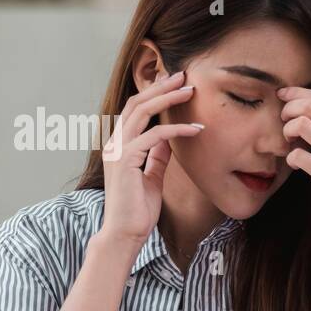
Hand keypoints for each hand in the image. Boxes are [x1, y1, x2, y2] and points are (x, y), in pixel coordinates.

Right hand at [99, 70, 204, 246]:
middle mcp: (114, 144)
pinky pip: (154, 136)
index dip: (153, 93)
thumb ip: (157, 156)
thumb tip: (169, 139)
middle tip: (184, 76)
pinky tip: (196, 129)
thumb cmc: (137, 210)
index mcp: (118, 146)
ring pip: (141, 112)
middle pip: (136, 103)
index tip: (174, 82)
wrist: (125, 235)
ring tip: (190, 90)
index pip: (134, 110)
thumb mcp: (151, 177)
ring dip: (167, 98)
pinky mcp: (126, 161)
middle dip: (161, 86)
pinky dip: (176, 129)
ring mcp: (117, 151)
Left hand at [278, 86, 310, 241]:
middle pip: (309, 106)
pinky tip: (296, 164)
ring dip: (287, 131)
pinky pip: (298, 155)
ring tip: (289, 142)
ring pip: (302, 125)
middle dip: (288, 110)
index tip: (282, 95)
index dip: (297, 93)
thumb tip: (303, 105)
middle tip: (283, 122)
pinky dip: (291, 158)